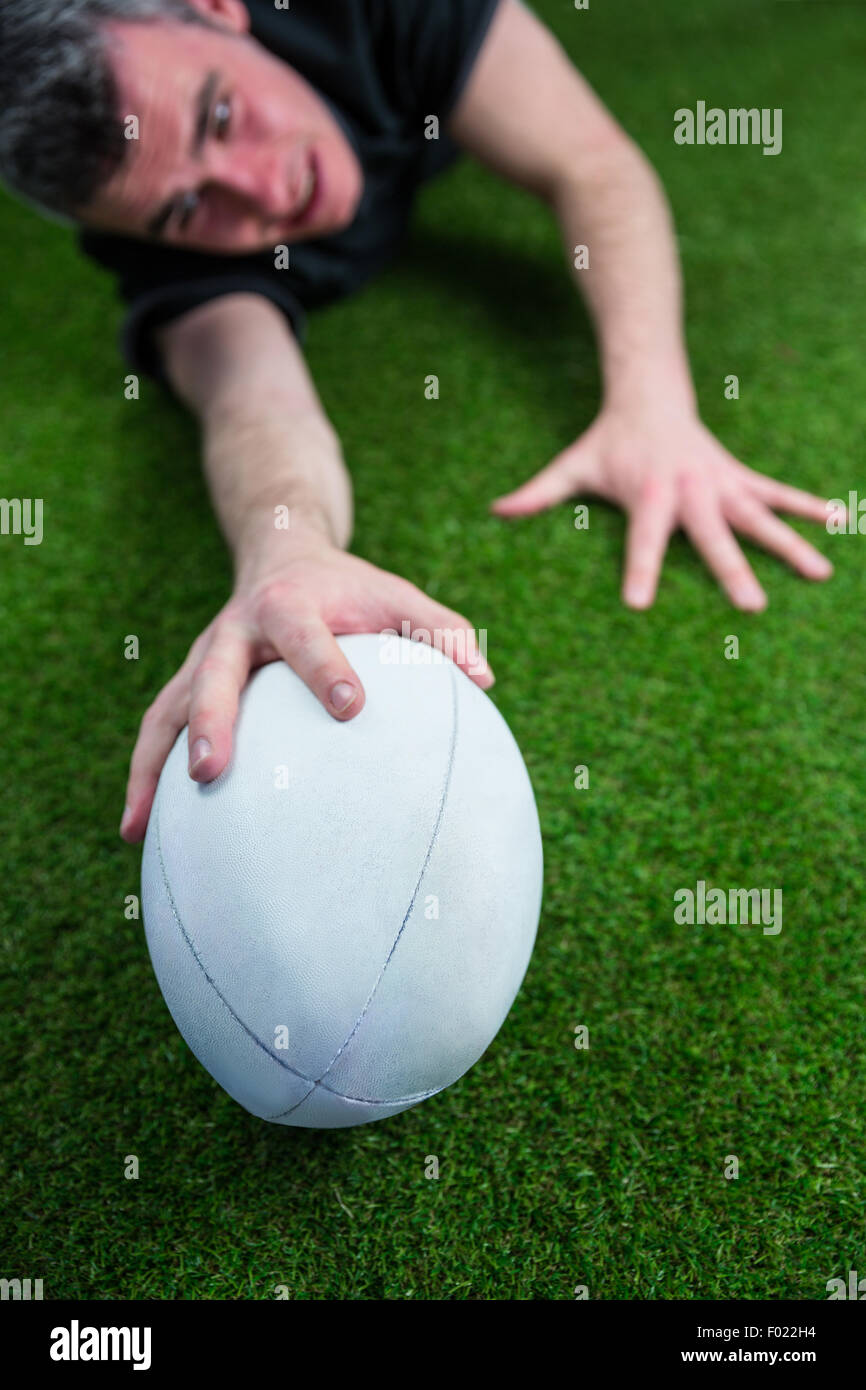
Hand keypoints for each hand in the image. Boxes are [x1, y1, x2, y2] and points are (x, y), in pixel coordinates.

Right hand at [119, 534, 491, 842]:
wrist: (281, 549)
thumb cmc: (351, 588)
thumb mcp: (398, 595)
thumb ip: (442, 631)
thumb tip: (485, 680)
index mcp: (292, 604)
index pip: (306, 634)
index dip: (326, 667)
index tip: (351, 707)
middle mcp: (235, 629)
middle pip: (214, 673)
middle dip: (210, 719)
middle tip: (212, 771)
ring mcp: (203, 657)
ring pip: (167, 707)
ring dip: (153, 764)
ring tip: (141, 826)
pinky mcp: (186, 682)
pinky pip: (157, 729)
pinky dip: (144, 777)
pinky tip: (136, 832)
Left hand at [491, 405, 840, 609]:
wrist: (650, 392)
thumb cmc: (608, 441)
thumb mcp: (571, 466)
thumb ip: (537, 494)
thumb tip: (495, 511)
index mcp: (649, 495)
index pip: (642, 540)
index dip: (640, 570)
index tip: (640, 604)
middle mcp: (690, 491)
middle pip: (713, 536)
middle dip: (733, 571)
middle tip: (752, 609)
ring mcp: (721, 483)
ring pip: (759, 517)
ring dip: (791, 544)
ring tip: (819, 574)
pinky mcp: (738, 477)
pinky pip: (777, 492)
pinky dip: (808, 505)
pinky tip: (839, 520)